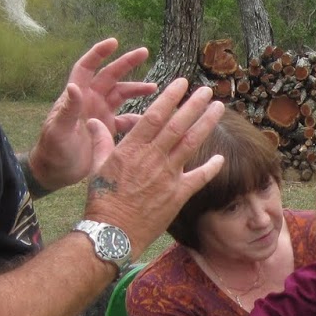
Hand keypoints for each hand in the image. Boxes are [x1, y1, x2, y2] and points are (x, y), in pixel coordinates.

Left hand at [24, 39, 156, 191]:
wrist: (55, 172)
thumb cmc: (52, 151)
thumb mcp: (58, 130)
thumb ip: (68, 109)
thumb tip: (74, 86)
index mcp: (77, 97)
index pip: (86, 68)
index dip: (99, 53)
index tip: (114, 42)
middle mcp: (90, 101)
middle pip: (110, 76)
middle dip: (126, 63)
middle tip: (144, 52)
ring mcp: (100, 114)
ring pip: (121, 95)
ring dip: (137, 89)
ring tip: (155, 88)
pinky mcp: (108, 129)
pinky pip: (127, 119)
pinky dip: (139, 117)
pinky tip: (153, 119)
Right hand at [82, 79, 226, 252]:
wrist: (113, 233)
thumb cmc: (102, 200)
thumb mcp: (97, 167)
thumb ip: (101, 141)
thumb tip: (94, 122)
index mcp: (132, 148)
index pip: (154, 116)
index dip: (170, 97)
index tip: (182, 83)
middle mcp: (152, 158)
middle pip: (178, 125)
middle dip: (194, 105)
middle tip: (208, 91)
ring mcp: (167, 176)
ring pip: (191, 144)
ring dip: (207, 124)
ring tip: (219, 108)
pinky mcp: (177, 195)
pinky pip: (199, 178)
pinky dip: (211, 167)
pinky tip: (221, 158)